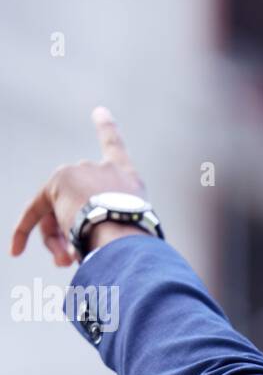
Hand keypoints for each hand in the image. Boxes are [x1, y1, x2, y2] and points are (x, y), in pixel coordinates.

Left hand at [9, 107, 145, 266]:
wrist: (124, 232)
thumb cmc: (135, 242)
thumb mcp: (127, 231)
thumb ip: (105, 230)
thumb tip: (74, 251)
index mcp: (128, 178)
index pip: (116, 148)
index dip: (107, 128)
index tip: (100, 111)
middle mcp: (103, 168)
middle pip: (78, 198)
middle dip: (73, 231)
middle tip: (74, 262)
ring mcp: (80, 171)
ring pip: (59, 210)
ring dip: (59, 241)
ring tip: (68, 262)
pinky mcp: (59, 182)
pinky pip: (35, 213)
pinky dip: (24, 233)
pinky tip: (14, 251)